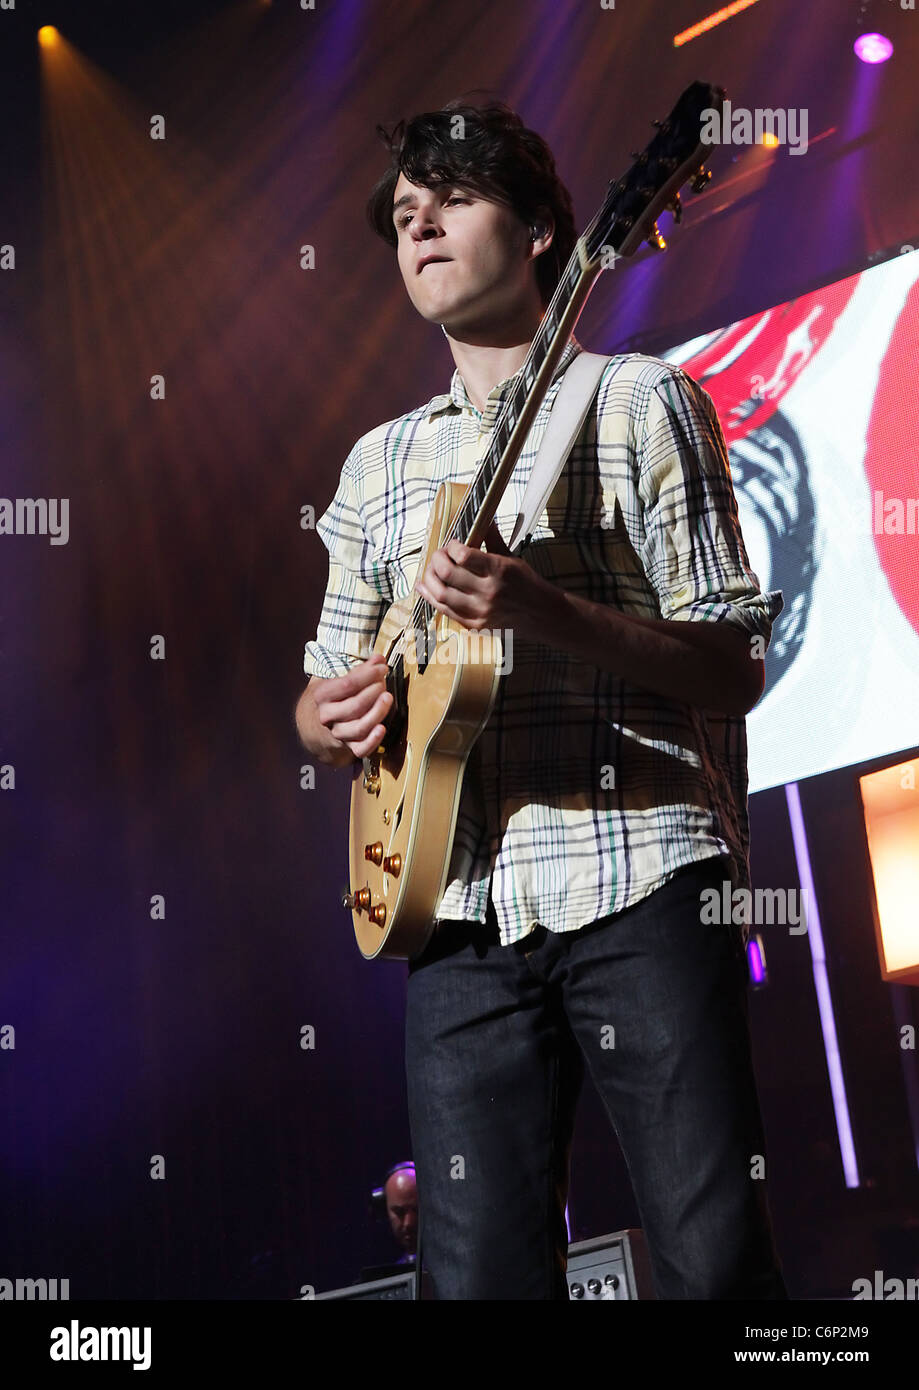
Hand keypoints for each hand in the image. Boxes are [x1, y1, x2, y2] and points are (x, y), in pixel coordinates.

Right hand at [313, 652, 391, 759]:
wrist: (313, 726)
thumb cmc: (329, 699)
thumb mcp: (336, 680)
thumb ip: (358, 669)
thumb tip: (378, 659)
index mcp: (321, 696)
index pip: (347, 684)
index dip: (368, 674)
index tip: (381, 667)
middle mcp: (327, 716)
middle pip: (355, 706)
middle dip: (373, 692)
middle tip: (384, 682)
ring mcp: (337, 733)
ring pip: (359, 727)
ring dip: (377, 712)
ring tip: (388, 698)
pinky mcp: (348, 747)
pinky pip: (361, 749)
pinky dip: (372, 740)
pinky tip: (382, 728)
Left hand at [413, 520, 546, 637]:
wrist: (542, 615)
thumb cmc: (527, 584)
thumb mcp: (512, 558)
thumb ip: (493, 539)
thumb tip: (484, 518)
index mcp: (499, 571)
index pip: (462, 556)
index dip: (451, 547)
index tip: (452, 545)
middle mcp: (488, 592)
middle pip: (447, 574)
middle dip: (436, 561)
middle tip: (439, 556)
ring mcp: (480, 611)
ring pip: (441, 594)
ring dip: (429, 579)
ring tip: (429, 571)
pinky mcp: (475, 625)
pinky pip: (445, 611)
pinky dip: (431, 597)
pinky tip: (424, 588)